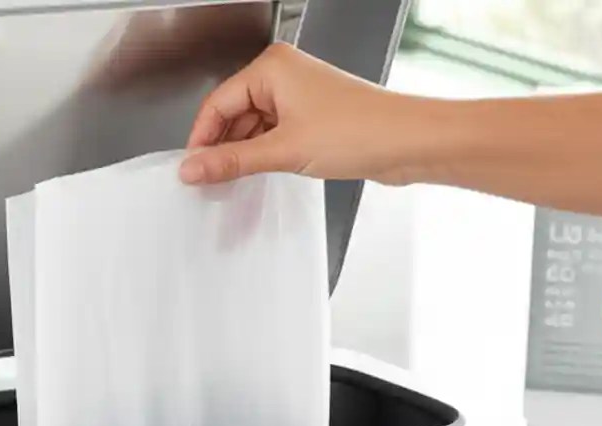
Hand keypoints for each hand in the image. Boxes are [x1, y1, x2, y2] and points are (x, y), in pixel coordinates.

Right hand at [179, 43, 424, 185]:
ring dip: (243, 153)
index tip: (191, 168)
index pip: (217, 103)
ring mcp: (299, 95)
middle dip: (222, 147)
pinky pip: (273, 134)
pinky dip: (263, 153)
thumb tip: (194, 168)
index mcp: (272, 67)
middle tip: (209, 180)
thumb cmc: (362, 130)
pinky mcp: (312, 115)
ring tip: (234, 182)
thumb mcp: (284, 150)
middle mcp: (284, 75)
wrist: (410, 142)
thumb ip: (232, 162)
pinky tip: (259, 173)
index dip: (201, 139)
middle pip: (233, 113)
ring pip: (252, 126)